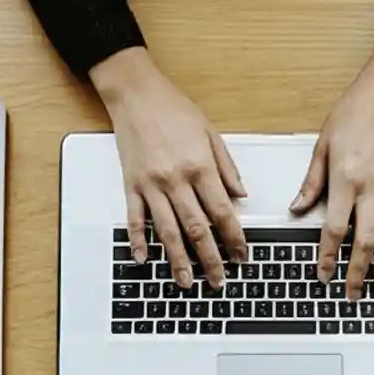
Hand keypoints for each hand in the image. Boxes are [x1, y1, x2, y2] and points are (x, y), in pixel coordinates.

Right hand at [90, 48, 247, 288]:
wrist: (136, 93)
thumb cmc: (173, 109)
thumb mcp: (211, 133)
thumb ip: (226, 167)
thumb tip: (240, 195)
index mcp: (200, 167)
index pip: (223, 212)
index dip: (234, 239)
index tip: (241, 257)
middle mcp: (176, 179)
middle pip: (197, 229)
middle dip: (210, 259)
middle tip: (218, 281)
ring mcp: (152, 185)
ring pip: (167, 231)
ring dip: (178, 260)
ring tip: (186, 281)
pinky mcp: (131, 184)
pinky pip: (134, 219)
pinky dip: (138, 241)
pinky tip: (144, 258)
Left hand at [291, 27, 373, 299]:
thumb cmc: (354, 114)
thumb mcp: (322, 146)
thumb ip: (311, 182)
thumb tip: (296, 209)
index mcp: (346, 178)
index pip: (334, 228)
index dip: (328, 256)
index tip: (323, 276)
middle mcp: (372, 186)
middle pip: (365, 238)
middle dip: (358, 270)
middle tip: (351, 293)